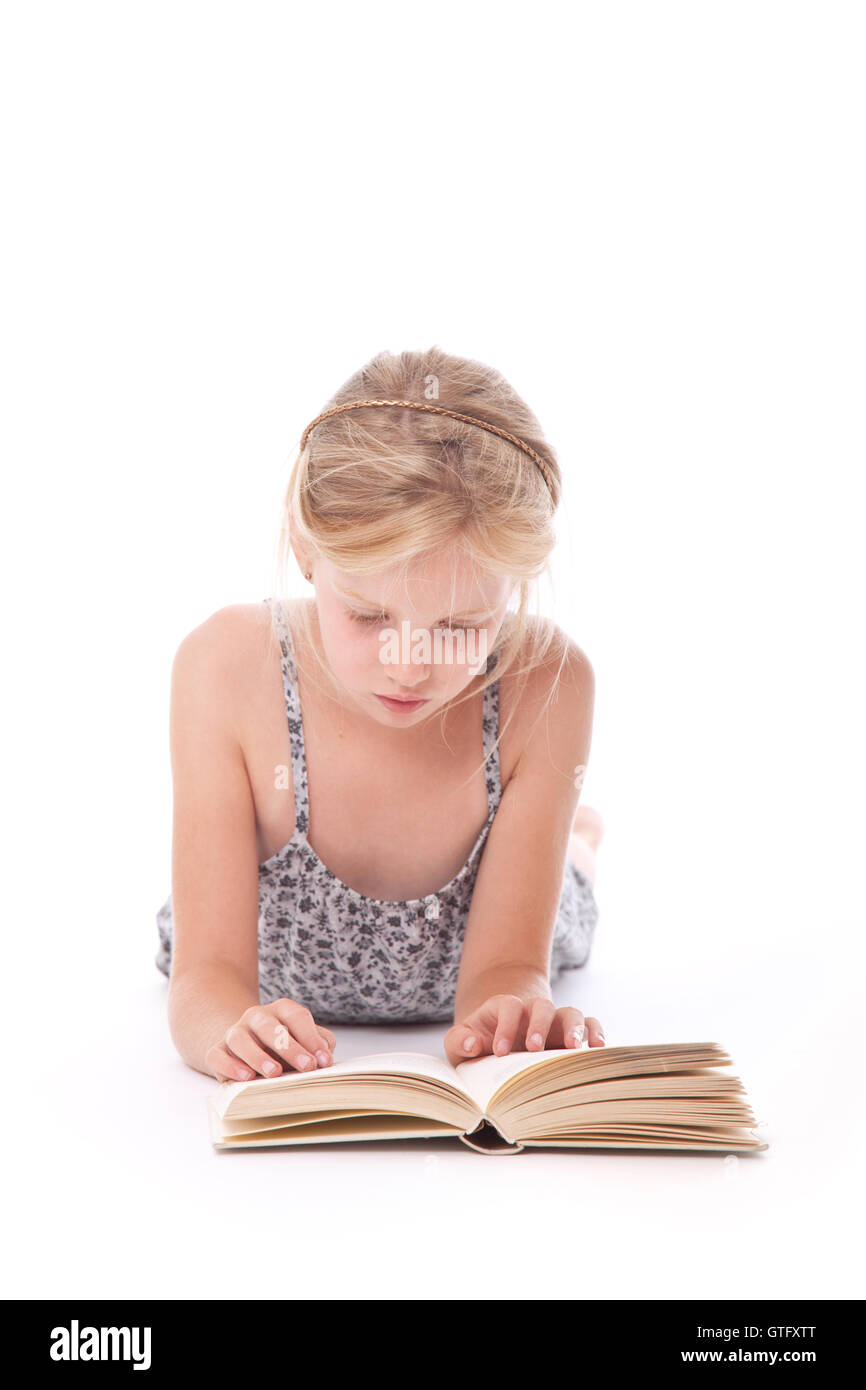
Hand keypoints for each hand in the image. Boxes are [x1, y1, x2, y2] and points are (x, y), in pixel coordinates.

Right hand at [206, 999, 337, 1081]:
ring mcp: (235, 1032)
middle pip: (270, 1026)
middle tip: (306, 1066)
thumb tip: (325, 1054)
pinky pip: (217, 1055)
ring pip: (240, 1039)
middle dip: (290, 1047)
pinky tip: (245, 1077)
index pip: (296, 1017)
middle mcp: (256, 1017)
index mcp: (281, 1010)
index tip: (323, 1060)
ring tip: (274, 1073)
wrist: (247, 1049)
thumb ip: (319, 1043)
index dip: (311, 1037)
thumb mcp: (304, 1040)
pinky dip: (230, 1066)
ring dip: (258, 1056)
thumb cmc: (283, 1047)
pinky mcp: (217, 1051)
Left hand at [443, 994, 604, 1068]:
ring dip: (574, 1028)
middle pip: (542, 1006)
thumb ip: (459, 1041)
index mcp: (505, 1007)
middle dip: (539, 1026)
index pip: (509, 1007)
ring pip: (570, 1013)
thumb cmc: (477, 1044)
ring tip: (574, 1048)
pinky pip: (589, 1024)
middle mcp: (533, 1010)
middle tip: (534, 1048)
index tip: (498, 1053)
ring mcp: (554, 1021)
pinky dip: (596, 1032)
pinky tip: (599, 1048)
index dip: (505, 1027)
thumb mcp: (460, 1043)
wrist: (494, 1045)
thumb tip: (472, 1044)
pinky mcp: (570, 1034)